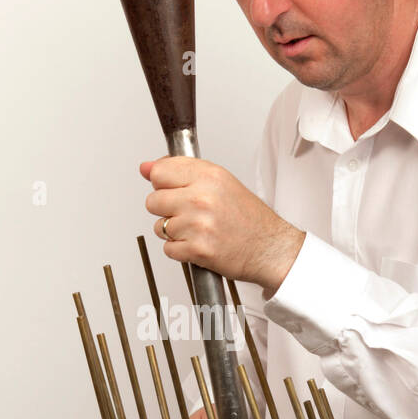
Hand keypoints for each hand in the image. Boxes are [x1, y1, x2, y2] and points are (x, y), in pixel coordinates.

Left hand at [140, 155, 304, 296]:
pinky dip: (180, 250)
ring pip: (159, 227)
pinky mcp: (197, 249)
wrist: (270, 249)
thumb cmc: (250, 218)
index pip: (160, 172)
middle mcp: (202, 198)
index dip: (162, 182)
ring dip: (173, 232)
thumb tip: (147, 168)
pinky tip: (198, 243)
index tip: (169, 188)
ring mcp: (198, 225)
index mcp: (209, 176)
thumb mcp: (221, 182)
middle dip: (166, 209)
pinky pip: (168, 249)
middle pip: (153, 201)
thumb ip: (182, 172)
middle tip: (187, 213)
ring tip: (197, 230)